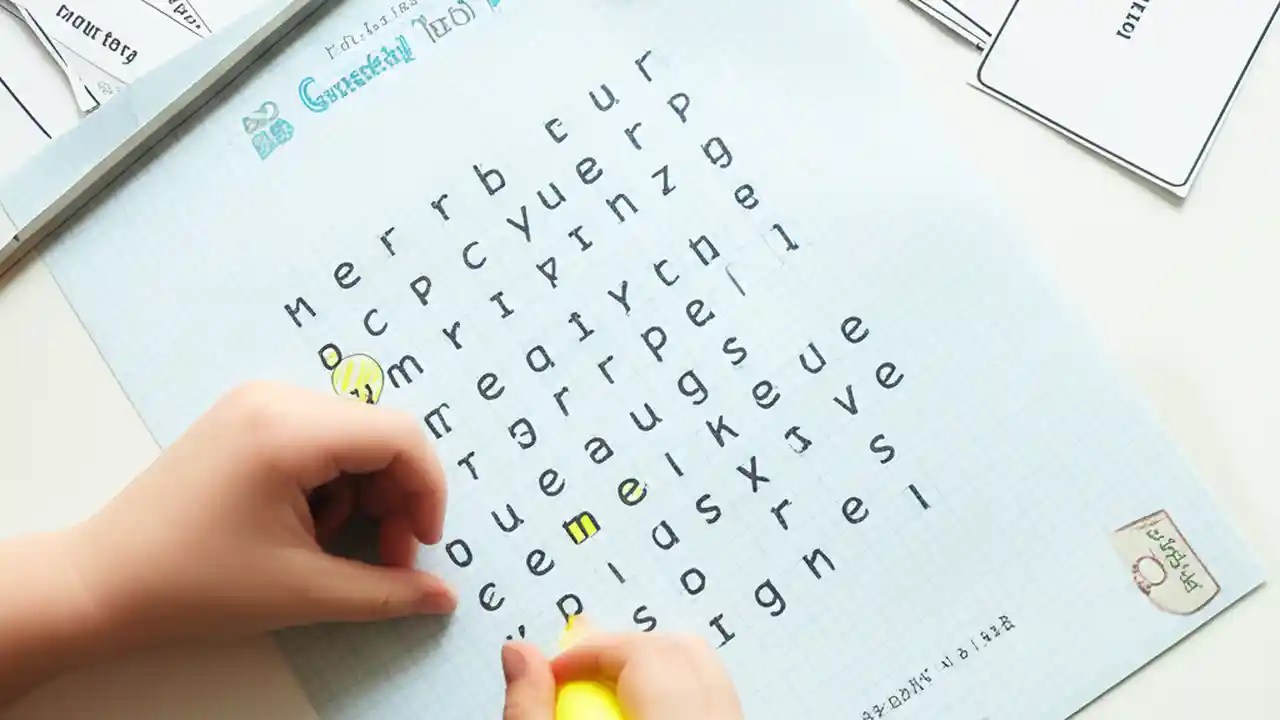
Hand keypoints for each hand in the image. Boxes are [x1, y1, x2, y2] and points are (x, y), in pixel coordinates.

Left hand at [68, 381, 456, 649]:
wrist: (103, 583)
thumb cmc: (192, 585)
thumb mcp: (303, 592)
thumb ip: (387, 592)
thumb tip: (445, 597)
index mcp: (289, 431)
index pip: (399, 437)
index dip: (426, 492)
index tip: (421, 545)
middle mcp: (274, 399)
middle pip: (379, 434)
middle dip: (396, 497)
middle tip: (388, 557)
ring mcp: (255, 403)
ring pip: (352, 437)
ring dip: (365, 492)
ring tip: (336, 545)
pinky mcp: (243, 418)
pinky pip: (319, 438)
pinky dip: (332, 481)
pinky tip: (308, 524)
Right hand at [501, 629, 743, 719]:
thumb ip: (532, 711)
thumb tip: (520, 656)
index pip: (643, 651)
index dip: (589, 651)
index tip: (554, 672)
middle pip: (683, 649)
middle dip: (623, 652)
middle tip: (577, 679)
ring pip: (706, 674)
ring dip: (652, 672)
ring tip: (604, 698)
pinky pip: (716, 701)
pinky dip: (676, 697)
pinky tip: (636, 717)